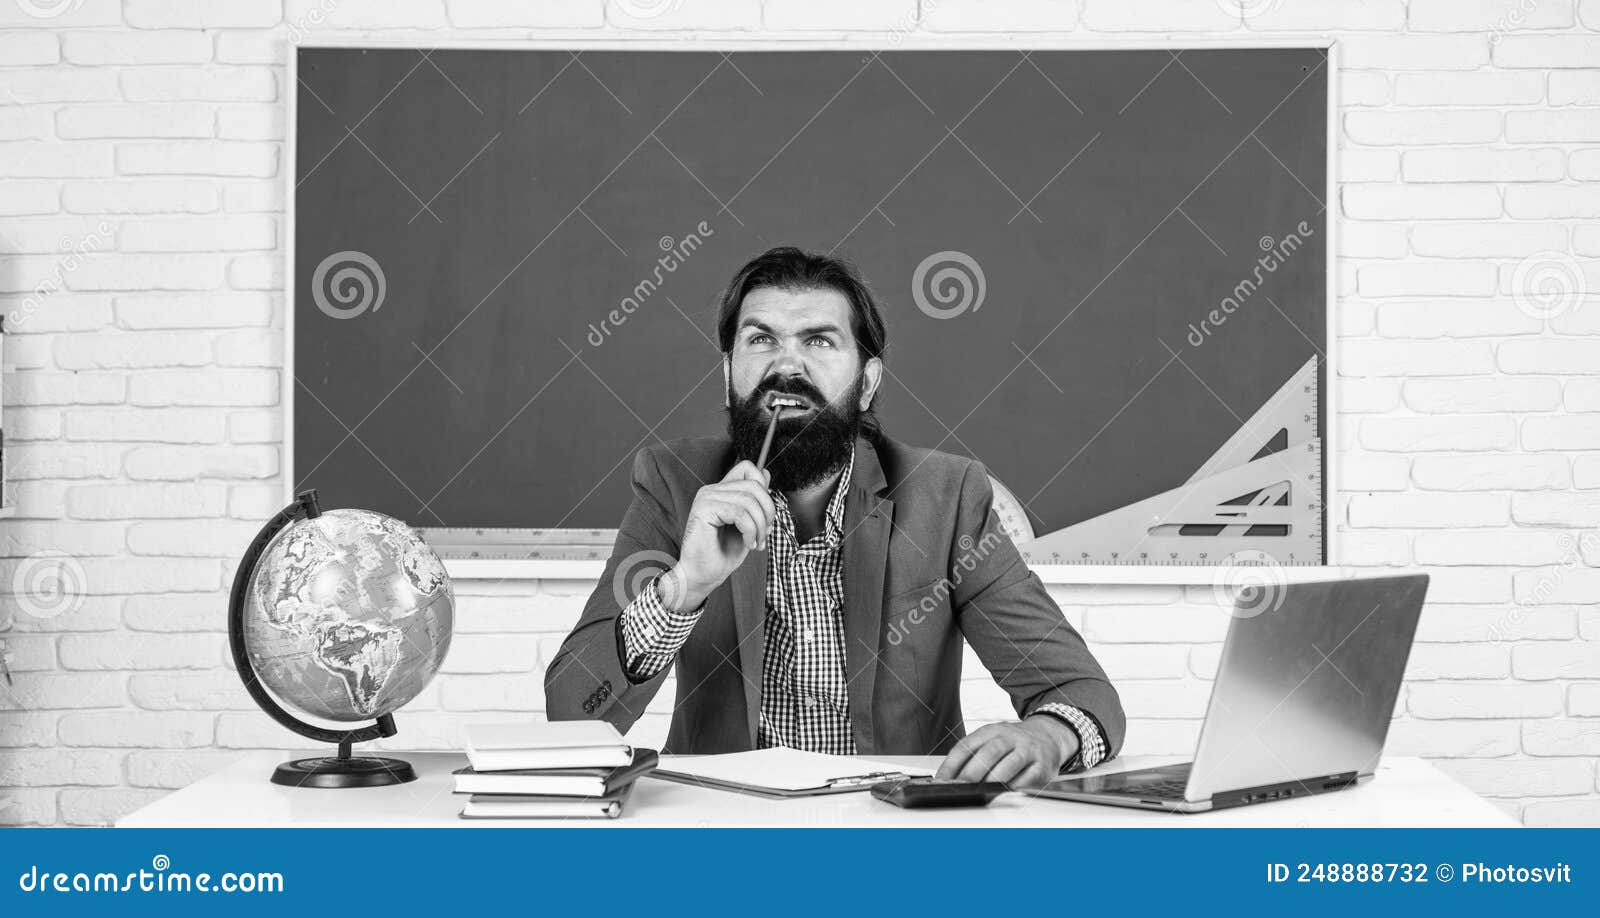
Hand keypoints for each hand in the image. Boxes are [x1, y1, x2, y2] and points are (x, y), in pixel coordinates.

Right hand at [665, 460, 774, 610]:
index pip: (747, 468)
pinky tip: (748, 543)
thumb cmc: (722, 554)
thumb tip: (766, 473)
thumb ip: (754, 500)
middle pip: (754, 485)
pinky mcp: (704, 509)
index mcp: (720, 491)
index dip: (763, 485)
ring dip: (760, 526)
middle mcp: (711, 490)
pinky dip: (751, 531)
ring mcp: (706, 498)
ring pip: (749, 501)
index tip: (765, 514)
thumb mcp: (747, 524)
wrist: (703, 576)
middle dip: (768, 512)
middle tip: (765, 535)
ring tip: (756, 542)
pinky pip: (740, 513)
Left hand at [934, 718, 1077, 788]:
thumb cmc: (1013, 743)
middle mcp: (1010, 737)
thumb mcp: (992, 740)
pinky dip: (1016, 787)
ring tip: (981, 792)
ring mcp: (1028, 750)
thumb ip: (973, 757)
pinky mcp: (1043, 765)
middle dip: (972, 773)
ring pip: (1009, 764)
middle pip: (988, 753)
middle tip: (961, 788)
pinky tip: (1006, 793)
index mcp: (991, 731)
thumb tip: (950, 780)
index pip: (967, 745)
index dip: (952, 764)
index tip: (942, 780)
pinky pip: (1028, 777)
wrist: (1048, 735)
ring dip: (993, 780)